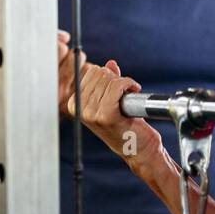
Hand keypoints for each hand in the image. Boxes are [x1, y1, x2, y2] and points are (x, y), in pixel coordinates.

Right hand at [59, 31, 163, 169]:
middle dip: (116, 80)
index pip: (92, 72)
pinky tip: (134, 91)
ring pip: (110, 79)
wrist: (138, 149)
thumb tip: (110, 64)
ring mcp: (92, 113)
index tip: (116, 89)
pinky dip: (129, 85)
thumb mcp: (112, 101)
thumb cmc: (127, 127)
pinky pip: (118, 86)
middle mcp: (81, 109)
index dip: (109, 76)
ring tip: (128, 98)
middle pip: (101, 73)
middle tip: (124, 95)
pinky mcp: (106, 116)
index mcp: (76, 104)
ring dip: (124, 84)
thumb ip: (108, 82)